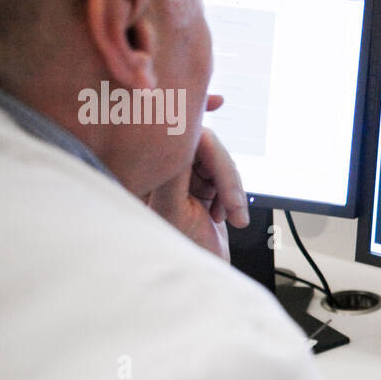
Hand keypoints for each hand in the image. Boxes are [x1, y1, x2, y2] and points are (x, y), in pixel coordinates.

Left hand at [144, 96, 249, 260]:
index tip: (217, 102)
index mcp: (145, 173)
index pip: (171, 134)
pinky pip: (225, 175)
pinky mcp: (203, 189)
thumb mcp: (172, 210)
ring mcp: (183, 180)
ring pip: (218, 160)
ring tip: (233, 217)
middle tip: (235, 203)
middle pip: (201, 144)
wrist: (201, 277)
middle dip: (225, 171)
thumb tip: (185, 137)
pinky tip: (231, 216)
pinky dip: (234, 194)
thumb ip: (176, 171)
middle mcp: (160, 172)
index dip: (191, 114)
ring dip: (232, 186)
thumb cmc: (177, 253)